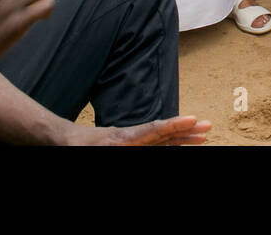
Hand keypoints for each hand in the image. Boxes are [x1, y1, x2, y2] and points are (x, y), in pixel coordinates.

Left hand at [66, 115, 211, 145]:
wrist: (62, 140)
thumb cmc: (75, 147)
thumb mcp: (91, 152)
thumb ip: (112, 147)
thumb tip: (137, 141)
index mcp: (124, 138)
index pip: (154, 129)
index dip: (174, 125)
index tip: (193, 118)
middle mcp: (132, 138)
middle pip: (164, 133)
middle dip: (187, 131)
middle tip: (208, 127)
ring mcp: (131, 141)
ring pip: (162, 139)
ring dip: (182, 137)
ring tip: (202, 137)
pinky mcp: (128, 145)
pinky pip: (154, 144)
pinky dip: (169, 143)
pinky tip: (179, 144)